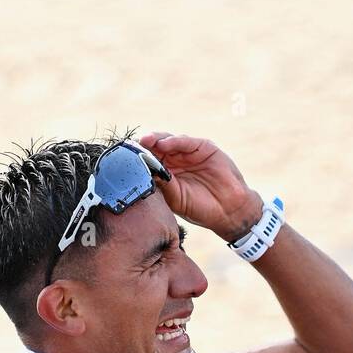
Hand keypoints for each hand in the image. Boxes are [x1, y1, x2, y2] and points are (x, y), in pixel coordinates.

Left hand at [136, 131, 263, 241]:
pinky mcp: (203, 147)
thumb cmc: (200, 209)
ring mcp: (189, 153)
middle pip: (155, 148)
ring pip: (168, 141)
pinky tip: (163, 144)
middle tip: (132, 146)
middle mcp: (176, 161)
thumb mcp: (176, 199)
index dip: (138, 158)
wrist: (228, 211)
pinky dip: (174, 141)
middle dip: (143, 146)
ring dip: (156, 140)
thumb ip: (162, 185)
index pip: (149, 161)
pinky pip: (186, 141)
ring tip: (145, 141)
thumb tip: (144, 173)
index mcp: (166, 174)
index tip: (125, 158)